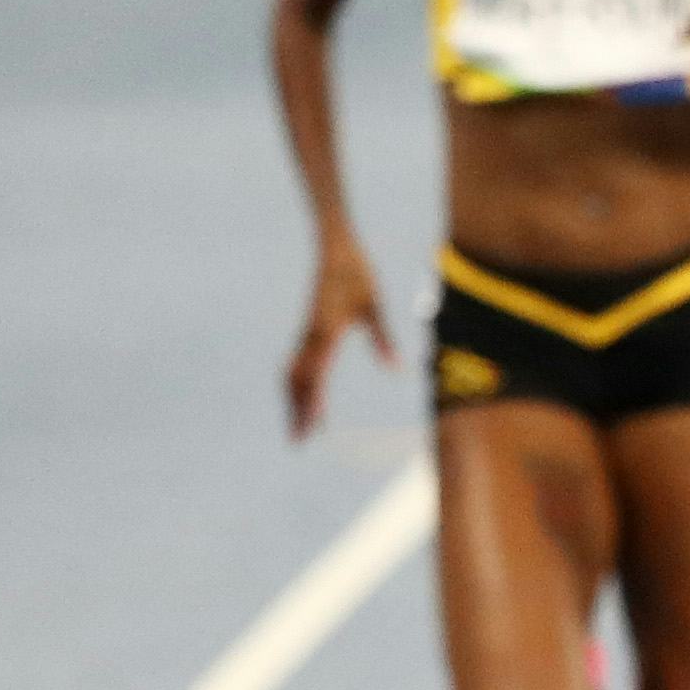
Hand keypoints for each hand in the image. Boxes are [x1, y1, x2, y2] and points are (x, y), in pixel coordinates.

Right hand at [285, 242, 391, 438]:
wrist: (335, 247)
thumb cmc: (357, 273)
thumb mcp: (375, 305)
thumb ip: (383, 338)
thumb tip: (396, 369)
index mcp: (326, 331)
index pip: (317, 373)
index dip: (314, 400)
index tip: (315, 425)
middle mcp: (311, 335)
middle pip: (297, 380)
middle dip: (296, 411)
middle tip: (298, 442)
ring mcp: (306, 333)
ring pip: (293, 374)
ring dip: (293, 402)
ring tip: (297, 429)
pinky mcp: (307, 331)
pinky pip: (297, 364)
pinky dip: (296, 386)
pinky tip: (302, 400)